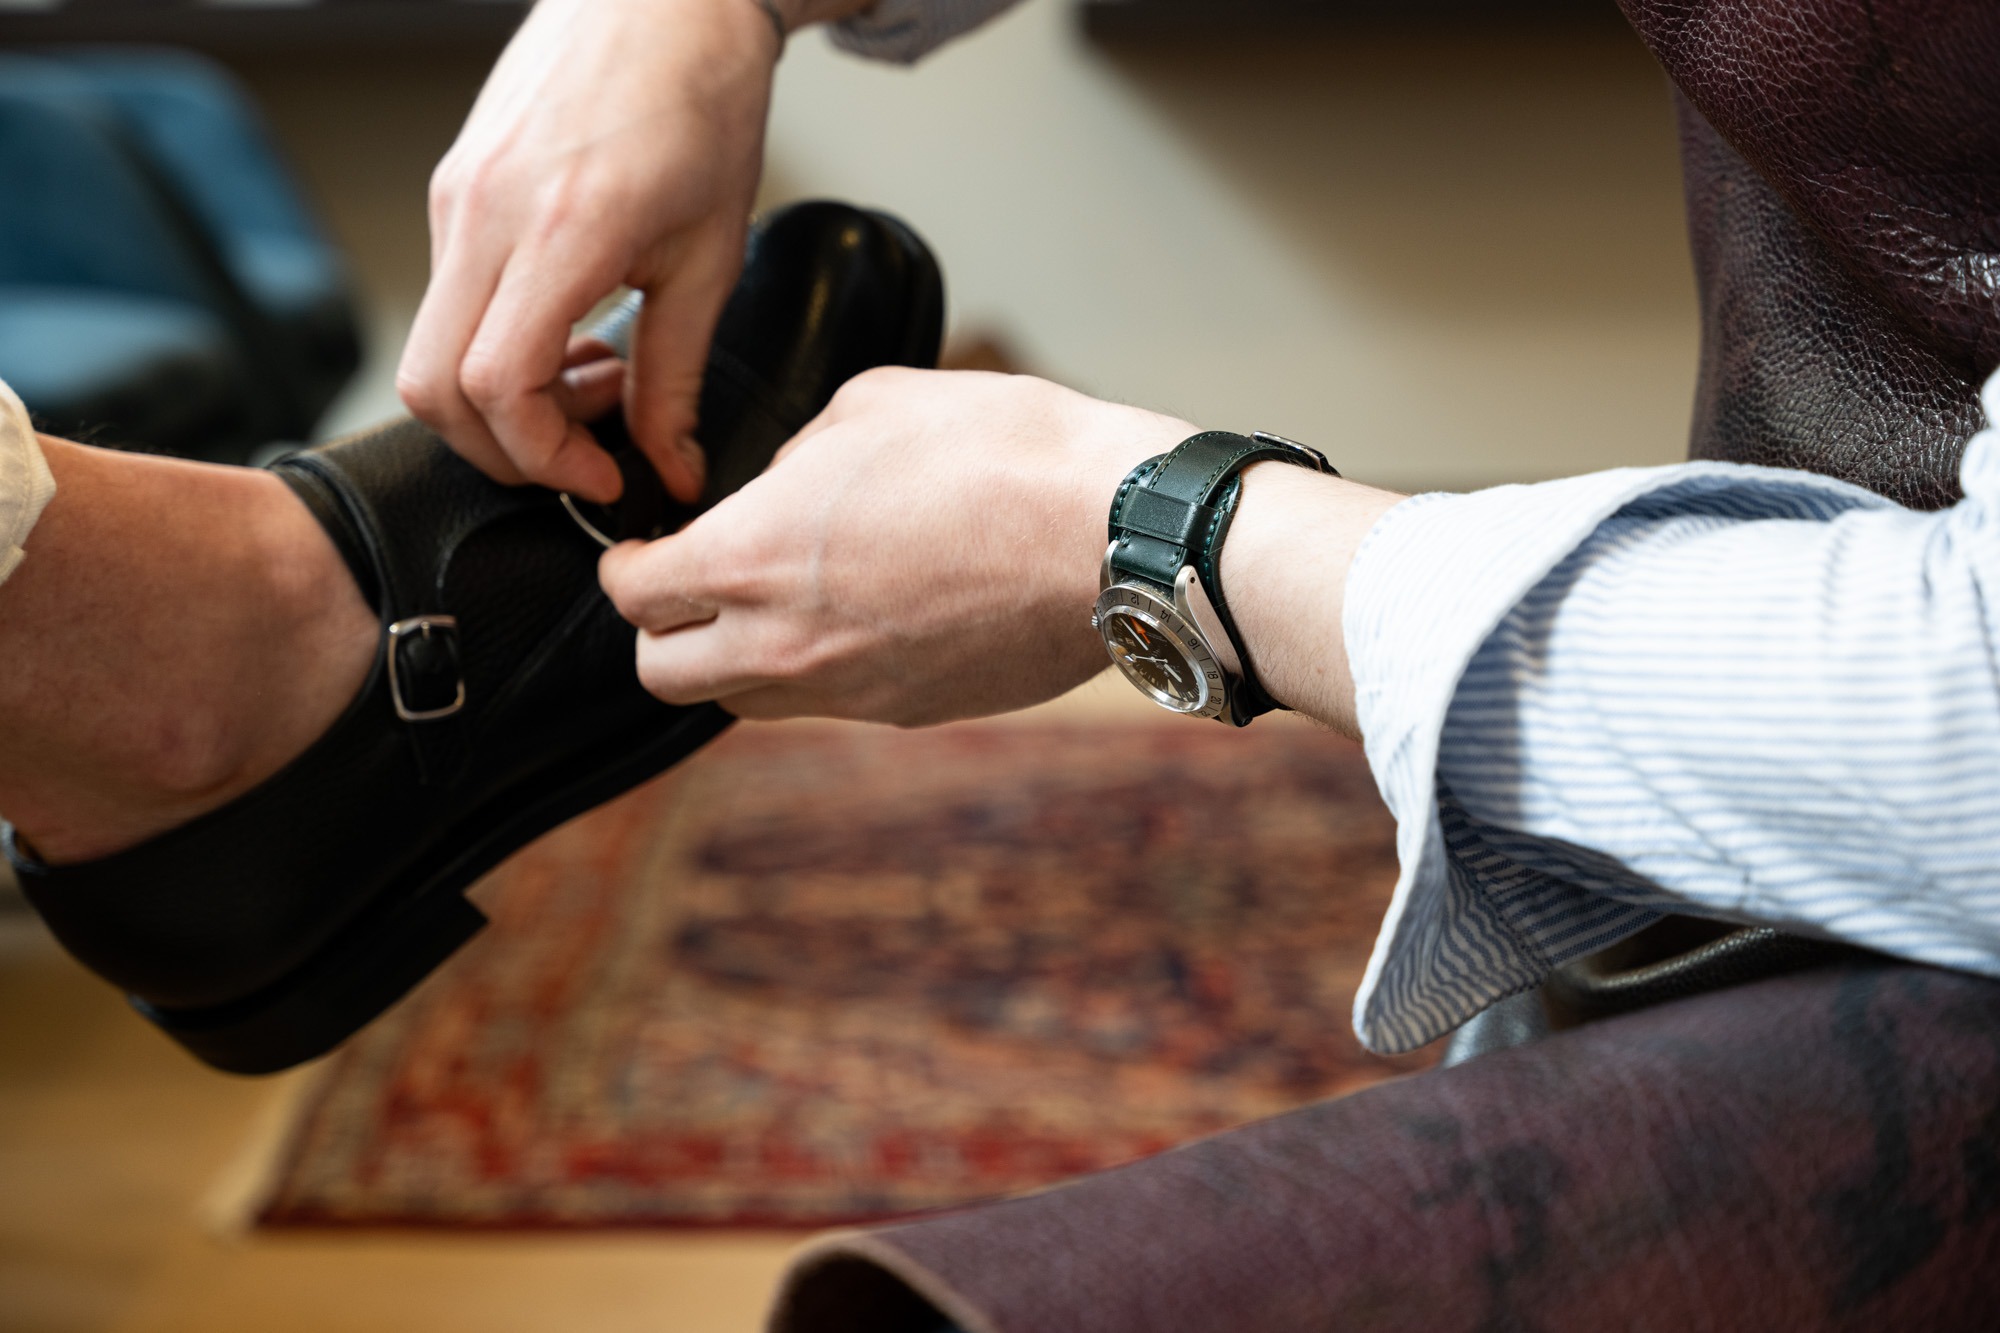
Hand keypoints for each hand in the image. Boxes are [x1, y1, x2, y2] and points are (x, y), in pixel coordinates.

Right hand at [399, 0, 856, 503]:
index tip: (599, 475)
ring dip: (507, 398)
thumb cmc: (701, 106)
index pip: (497, 386)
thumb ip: (677, 379)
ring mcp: (454, 198)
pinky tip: (572, 329)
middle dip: (504, 449)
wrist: (665, 0)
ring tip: (597, 375)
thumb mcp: (710, 260)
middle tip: (585, 449)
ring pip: (433, 350)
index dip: (543, 456)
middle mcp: (484, 213)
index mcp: (560, 230)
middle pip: (433, 388)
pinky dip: (500, 345)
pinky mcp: (450, 189)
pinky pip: (448, 301)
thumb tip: (670, 469)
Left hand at [598, 369, 1195, 724]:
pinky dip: (821, 672)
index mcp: (753, 557)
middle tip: (693, 585)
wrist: (1110, 535)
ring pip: (741, 703)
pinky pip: (830, 706)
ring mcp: (850, 692)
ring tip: (776, 605)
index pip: (633, 595)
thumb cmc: (997, 449)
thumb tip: (780, 487)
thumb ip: (796, 457)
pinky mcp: (910, 713)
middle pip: (661, 676)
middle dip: (661, 631)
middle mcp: (785, 644)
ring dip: (734, 660)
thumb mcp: (869, 405)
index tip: (641, 549)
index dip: (625, 566)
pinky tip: (865, 616)